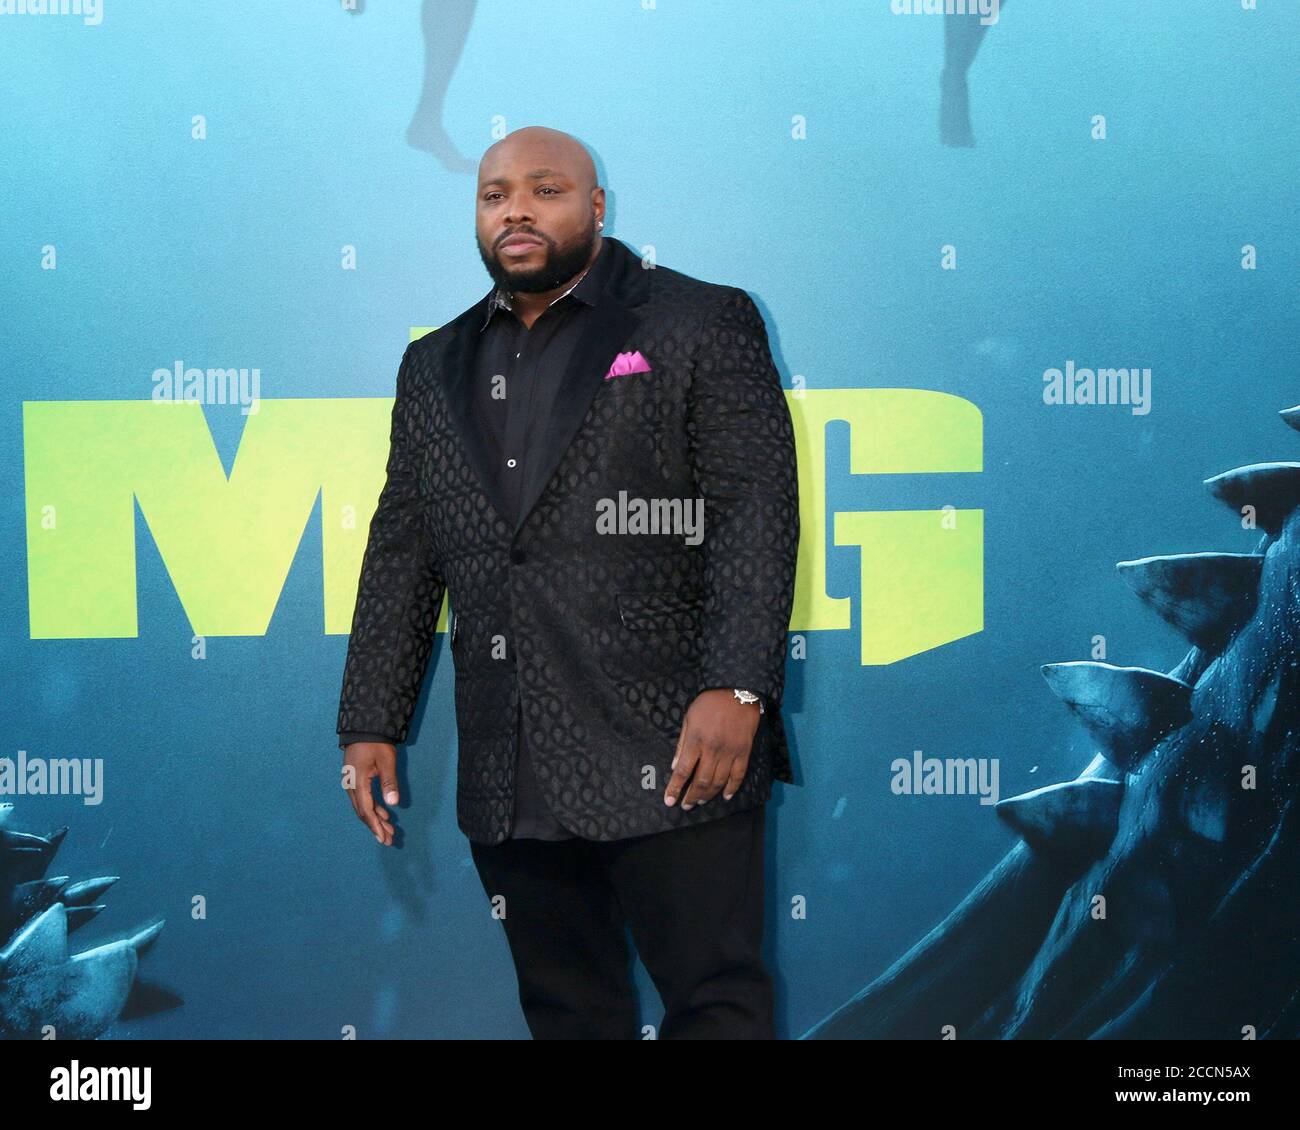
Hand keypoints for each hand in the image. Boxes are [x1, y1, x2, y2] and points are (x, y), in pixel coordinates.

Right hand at [342, 742, 399, 844]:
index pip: (366, 811)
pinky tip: (383, 814)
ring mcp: (351, 783)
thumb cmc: (376, 743)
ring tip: (389, 830)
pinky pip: (363, 799)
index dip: (375, 826)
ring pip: (362, 807)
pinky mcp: (354, 780)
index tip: (383, 838)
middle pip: (363, 812)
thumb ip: (389, 782)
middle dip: (376, 827)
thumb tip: (393, 804)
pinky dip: (373, 808)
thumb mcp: (387, 761)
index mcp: (358, 783)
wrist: (363, 727)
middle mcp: (351, 786)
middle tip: (388, 840)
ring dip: (375, 819)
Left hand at [665, 689, 760, 809]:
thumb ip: (682, 743)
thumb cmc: (709, 703)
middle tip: (686, 805)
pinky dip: (732, 788)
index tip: (669, 801)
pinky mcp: (744, 752)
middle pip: (701, 781)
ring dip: (708, 795)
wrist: (737, 692)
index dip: (675, 788)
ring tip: (700, 801)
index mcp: (696, 740)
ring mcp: (730, 752)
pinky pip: (738, 775)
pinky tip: (725, 796)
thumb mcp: (689, 718)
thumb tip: (674, 766)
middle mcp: (712, 750)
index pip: (682, 771)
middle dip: (691, 796)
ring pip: (718, 781)